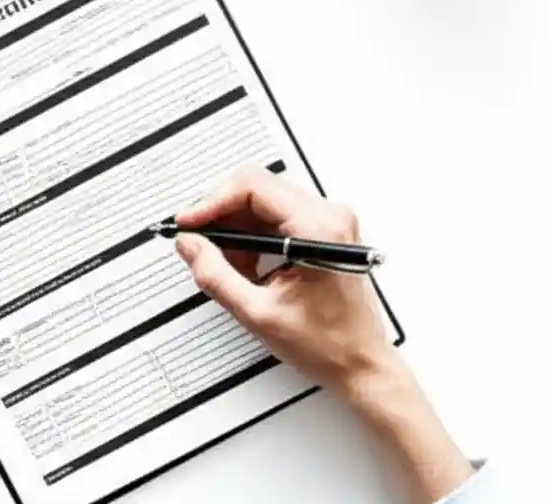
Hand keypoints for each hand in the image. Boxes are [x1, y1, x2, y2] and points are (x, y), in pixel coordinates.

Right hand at [174, 167, 392, 397]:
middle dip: (221, 216)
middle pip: (257, 189)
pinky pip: (276, 218)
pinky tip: (247, 269)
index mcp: (318, 229)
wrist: (360, 363)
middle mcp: (329, 217)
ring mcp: (329, 222)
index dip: (212, 202)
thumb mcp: (258, 313)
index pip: (253, 187)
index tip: (189, 222)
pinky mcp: (323, 232)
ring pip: (263, 202)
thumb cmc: (329, 344)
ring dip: (236, 230)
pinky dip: (253, 238)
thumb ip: (215, 275)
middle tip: (199, 243)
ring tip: (229, 267)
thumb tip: (190, 246)